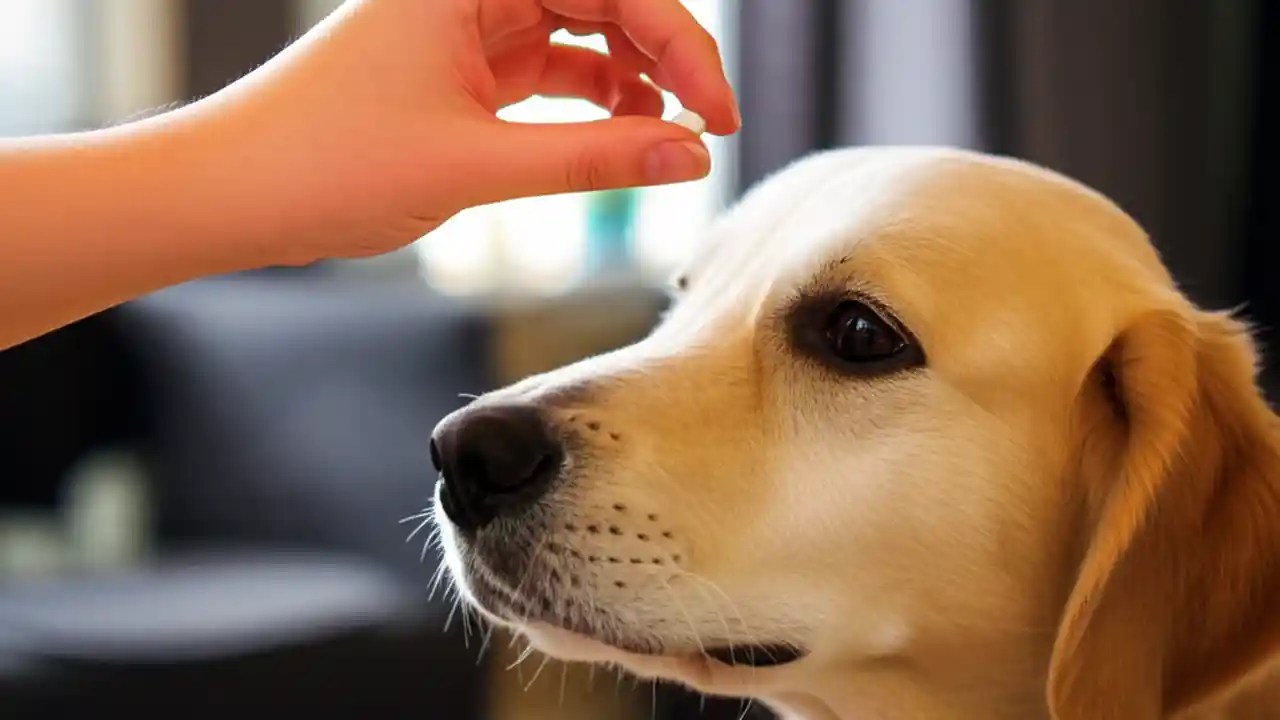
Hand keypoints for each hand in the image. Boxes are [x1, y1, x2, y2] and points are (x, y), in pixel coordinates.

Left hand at [187, 0, 738, 265]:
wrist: (233, 195)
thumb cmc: (325, 163)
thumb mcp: (474, 163)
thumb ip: (591, 157)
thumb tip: (690, 157)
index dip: (678, 45)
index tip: (716, 113)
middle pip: (602, 0)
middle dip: (664, 58)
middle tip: (706, 127)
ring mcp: (464, 26)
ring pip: (579, 33)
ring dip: (629, 82)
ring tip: (660, 141)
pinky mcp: (458, 68)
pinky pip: (547, 70)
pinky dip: (588, 103)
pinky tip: (616, 137)